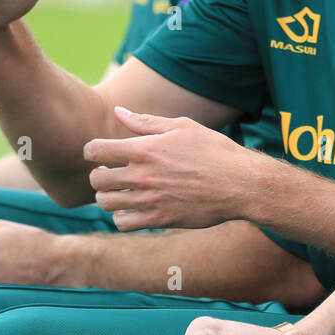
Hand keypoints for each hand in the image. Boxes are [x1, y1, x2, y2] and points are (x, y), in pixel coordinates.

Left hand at [85, 107, 258, 230]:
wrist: (240, 183)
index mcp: (145, 149)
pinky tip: (133, 208)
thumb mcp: (182, 127)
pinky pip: (123, 222)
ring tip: (122, 192)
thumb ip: (146, 122)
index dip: (93, 151)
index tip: (103, 154)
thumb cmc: (214, 151)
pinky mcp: (160, 219)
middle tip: (112, 174)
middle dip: (100, 175)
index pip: (94, 150)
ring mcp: (150, 199)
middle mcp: (142, 175)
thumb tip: (118, 111)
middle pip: (96, 179)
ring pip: (106, 203)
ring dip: (109, 197)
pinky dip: (122, 216)